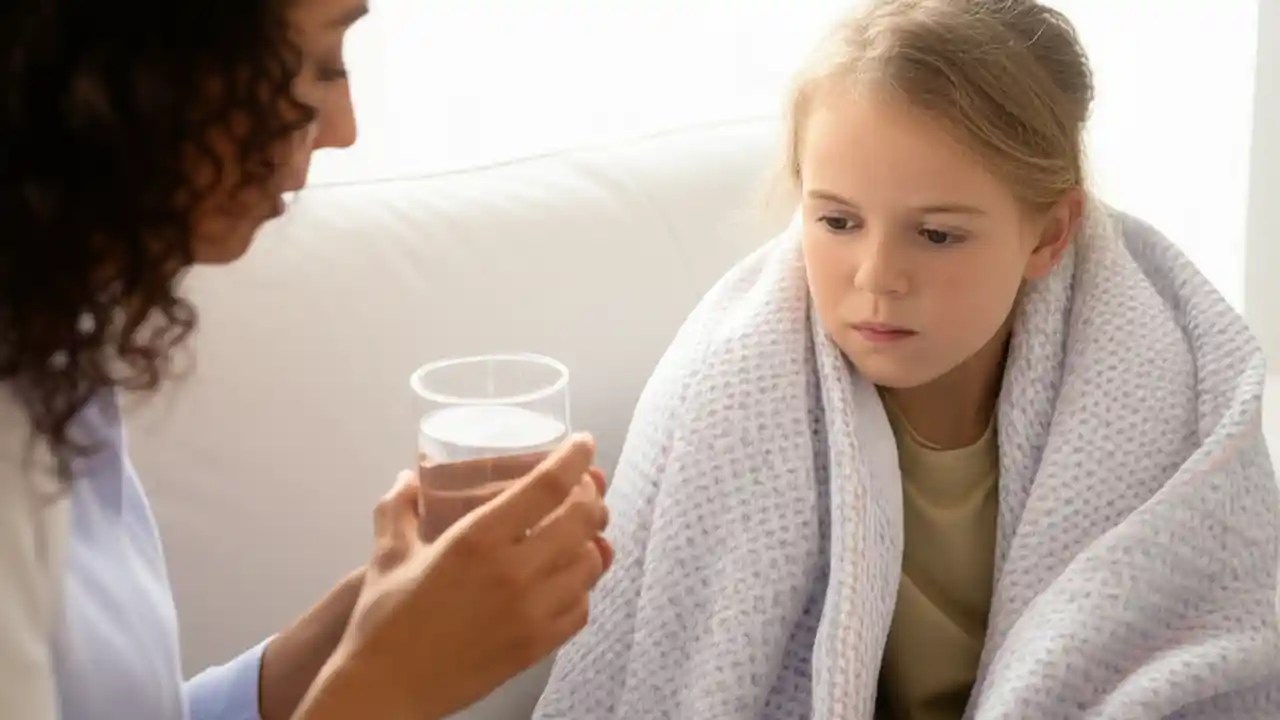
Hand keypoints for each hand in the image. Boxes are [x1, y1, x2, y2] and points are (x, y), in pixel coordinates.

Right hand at [293, 434, 611, 719]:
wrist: (385, 691)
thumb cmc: (383, 621)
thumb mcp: (388, 554)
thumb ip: (399, 507)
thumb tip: (410, 477)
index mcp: (478, 540)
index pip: (547, 485)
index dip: (575, 458)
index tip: (584, 444)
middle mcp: (514, 572)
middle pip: (582, 519)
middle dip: (590, 496)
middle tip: (582, 489)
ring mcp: (531, 612)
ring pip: (590, 563)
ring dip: (591, 540)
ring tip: (578, 532)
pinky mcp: (537, 646)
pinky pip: (582, 607)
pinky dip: (582, 586)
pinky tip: (566, 579)